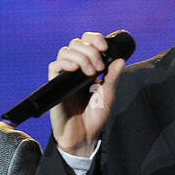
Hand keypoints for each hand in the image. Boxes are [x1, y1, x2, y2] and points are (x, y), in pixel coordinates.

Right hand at [47, 31, 125, 157]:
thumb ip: (112, 77)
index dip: (94, 39)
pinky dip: (65, 63)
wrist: (84, 135)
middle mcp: (75, 68)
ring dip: (80, 57)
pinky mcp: (55, 84)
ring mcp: (64, 75)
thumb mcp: (108, 95)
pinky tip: (75, 69)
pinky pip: (54, 66)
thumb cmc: (95, 117)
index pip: (87, 43)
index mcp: (89, 67)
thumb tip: (119, 59)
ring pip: (65, 51)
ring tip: (90, 73)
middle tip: (99, 69)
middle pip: (76, 44)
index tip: (104, 47)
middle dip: (90, 51)